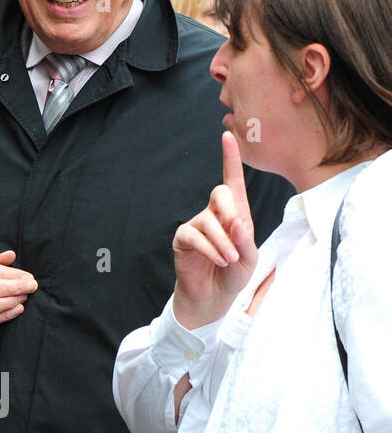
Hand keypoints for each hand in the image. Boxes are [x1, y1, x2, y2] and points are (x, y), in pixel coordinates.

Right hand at [172, 132, 257, 328]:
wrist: (214, 298)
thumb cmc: (233, 274)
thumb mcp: (249, 258)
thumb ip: (245, 239)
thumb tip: (236, 221)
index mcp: (235, 213)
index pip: (232, 181)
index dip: (230, 158)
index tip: (227, 135)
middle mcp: (214, 214)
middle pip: (219, 192)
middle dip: (229, 211)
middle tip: (237, 234)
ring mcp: (197, 225)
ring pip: (208, 220)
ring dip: (222, 242)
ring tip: (229, 259)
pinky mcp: (183, 238)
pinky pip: (195, 235)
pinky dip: (209, 249)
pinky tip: (217, 260)